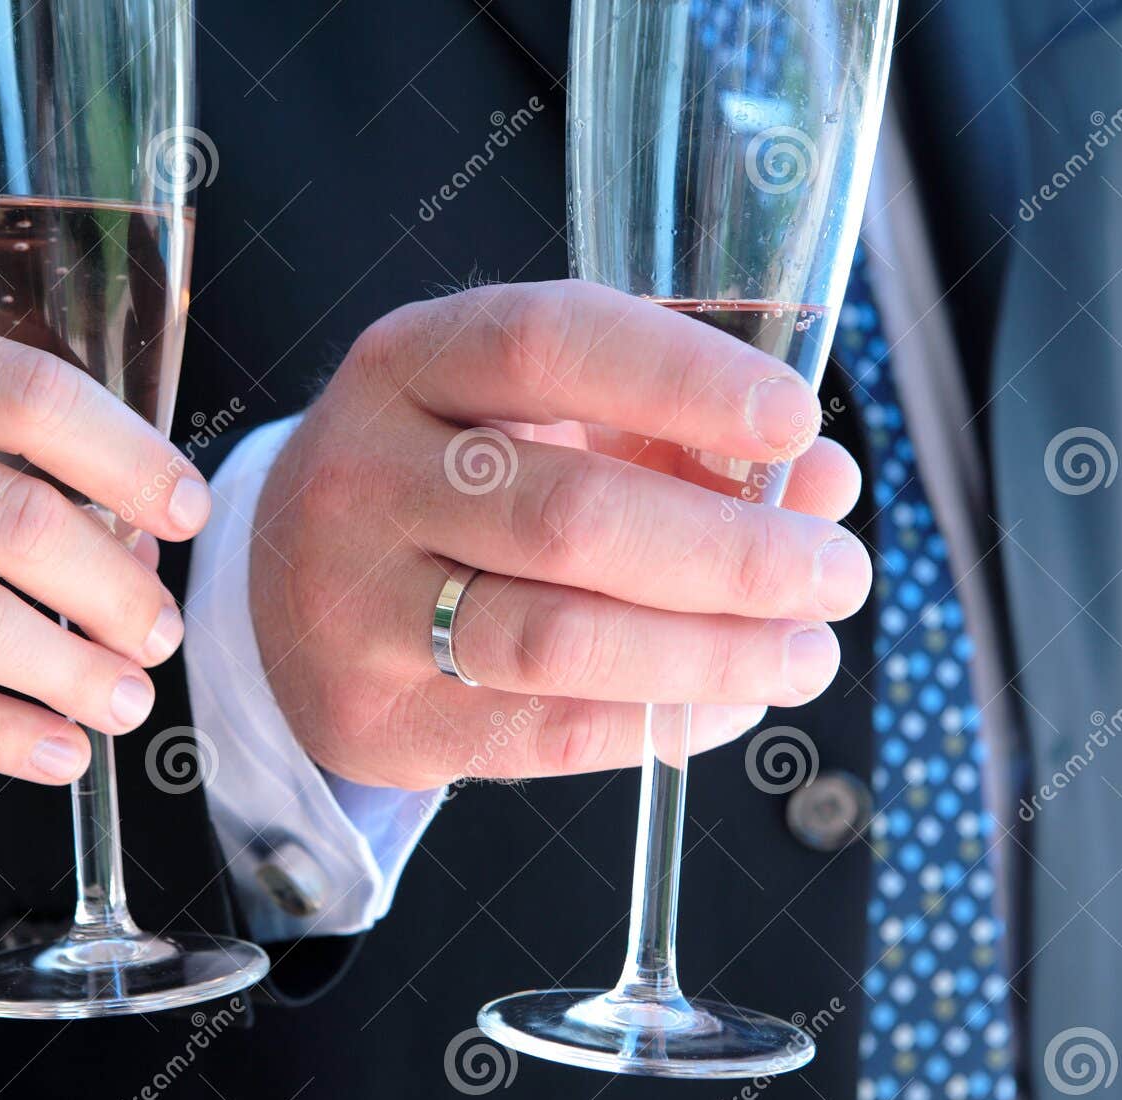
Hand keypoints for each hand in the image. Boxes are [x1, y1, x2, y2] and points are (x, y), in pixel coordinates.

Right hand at [0, 305, 209, 783]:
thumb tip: (110, 518)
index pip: (25, 394)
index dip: (128, 458)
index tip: (185, 509)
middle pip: (18, 524)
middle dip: (119, 592)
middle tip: (162, 628)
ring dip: (75, 675)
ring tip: (130, 700)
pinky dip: (0, 735)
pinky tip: (58, 752)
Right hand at [251, 282, 869, 789]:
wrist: (283, 590)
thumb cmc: (441, 482)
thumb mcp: (522, 418)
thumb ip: (660, 432)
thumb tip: (822, 484)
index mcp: (407, 365)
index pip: (546, 343)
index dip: (682, 378)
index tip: (798, 422)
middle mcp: (363, 477)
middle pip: (567, 515)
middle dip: (730, 552)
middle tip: (838, 574)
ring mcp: (356, 607)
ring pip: (556, 640)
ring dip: (709, 652)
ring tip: (807, 653)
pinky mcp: (374, 717)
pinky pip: (538, 733)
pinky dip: (657, 722)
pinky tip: (728, 703)